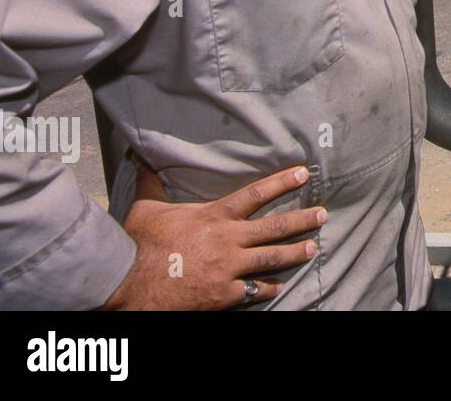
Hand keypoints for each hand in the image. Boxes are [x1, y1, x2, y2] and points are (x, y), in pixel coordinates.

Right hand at [99, 165, 325, 309]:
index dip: (283, 182)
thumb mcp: (146, 208)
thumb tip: (141, 155)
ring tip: (313, 248)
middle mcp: (228, 240)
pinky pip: (255, 291)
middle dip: (303, 220)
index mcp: (214, 217)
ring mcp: (229, 269)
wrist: (128, 284)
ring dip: (296, 253)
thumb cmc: (138, 244)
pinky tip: (281, 286)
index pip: (256, 194)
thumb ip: (151, 182)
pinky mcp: (224, 295)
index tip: (304, 173)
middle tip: (322, 215)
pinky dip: (270, 288)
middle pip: (275, 228)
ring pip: (272, 259)